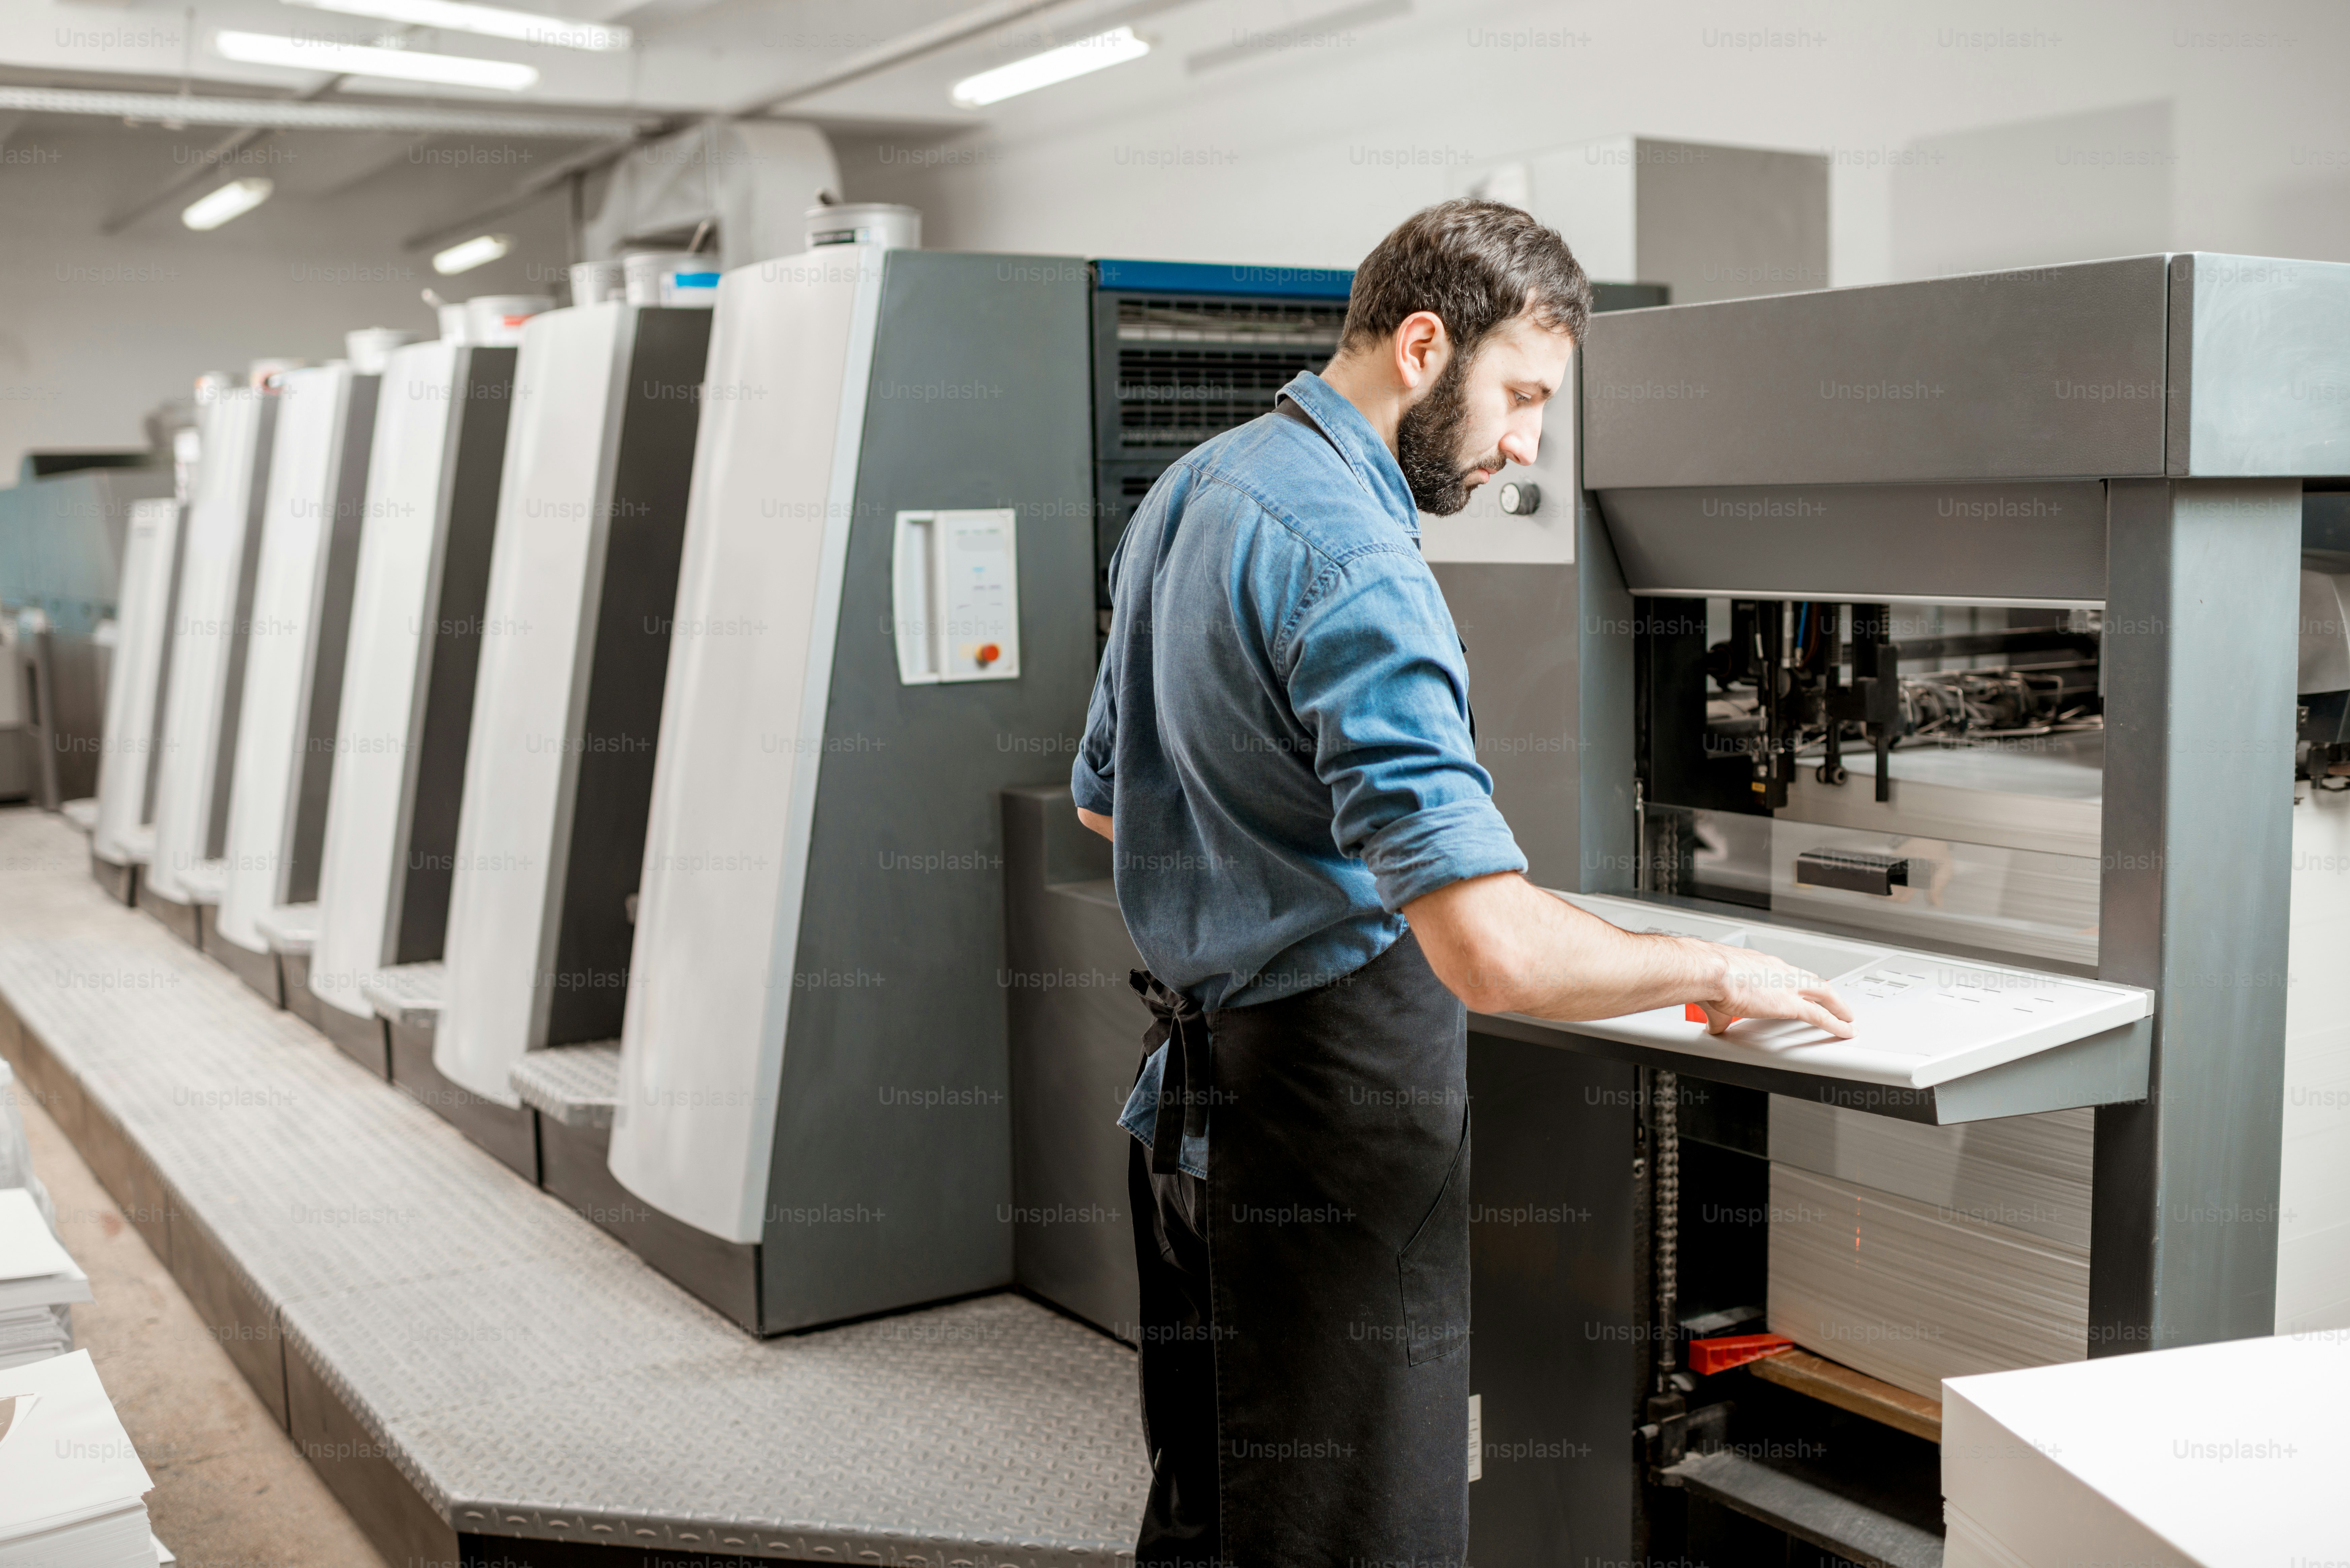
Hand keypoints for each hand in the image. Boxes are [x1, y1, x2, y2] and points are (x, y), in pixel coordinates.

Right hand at [1689, 941, 1855, 1038]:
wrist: (1710, 971)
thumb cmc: (1709, 976)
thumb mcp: (1716, 997)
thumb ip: (1719, 1015)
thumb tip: (1714, 1025)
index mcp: (1761, 966)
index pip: (1787, 974)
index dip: (1798, 982)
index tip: (1802, 989)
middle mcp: (1779, 971)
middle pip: (1811, 980)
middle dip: (1825, 992)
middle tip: (1836, 1002)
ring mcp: (1788, 986)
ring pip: (1823, 994)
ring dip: (1837, 1006)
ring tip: (1847, 1017)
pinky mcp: (1791, 1004)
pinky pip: (1821, 1016)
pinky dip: (1836, 1024)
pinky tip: (1846, 1030)